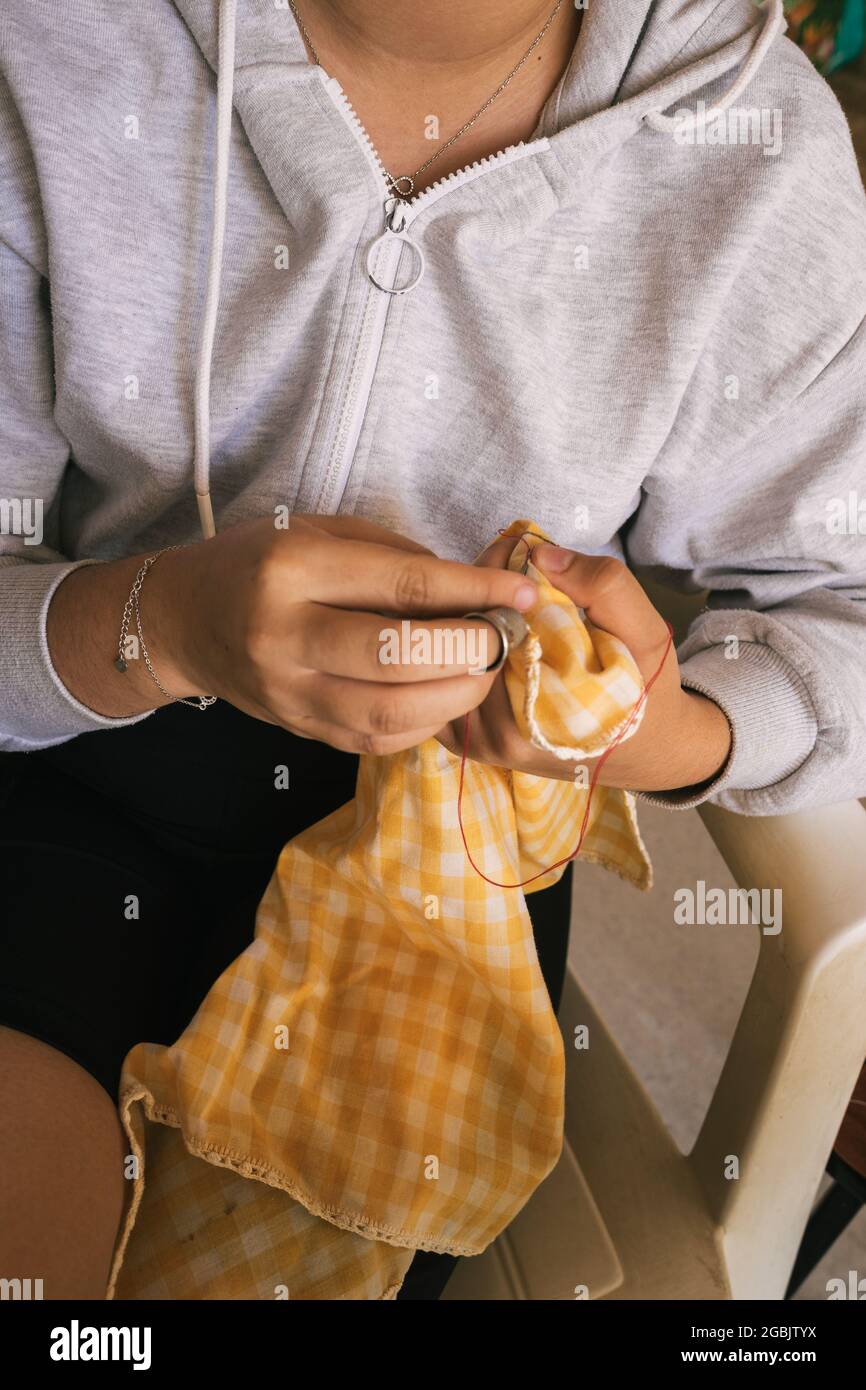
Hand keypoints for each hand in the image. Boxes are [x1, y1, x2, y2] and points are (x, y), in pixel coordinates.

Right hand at [49, 514, 537, 754]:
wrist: (183, 620)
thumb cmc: (258, 561)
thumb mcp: (318, 531)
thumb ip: (393, 555)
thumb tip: (471, 587)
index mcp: (292, 569)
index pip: (401, 585)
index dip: (472, 592)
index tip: (519, 593)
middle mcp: (284, 635)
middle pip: (397, 657)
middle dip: (469, 652)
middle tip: (503, 639)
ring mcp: (289, 692)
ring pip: (389, 713)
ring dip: (456, 698)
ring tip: (483, 672)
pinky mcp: (298, 729)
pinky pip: (375, 740)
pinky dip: (425, 724)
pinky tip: (445, 699)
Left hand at [436, 538, 731, 792]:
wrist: (648, 749)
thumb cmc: (647, 689)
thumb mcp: (645, 632)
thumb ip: (602, 588)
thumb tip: (538, 554)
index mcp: (535, 712)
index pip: (492, 626)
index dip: (500, 576)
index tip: (520, 548)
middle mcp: (496, 734)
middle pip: (462, 642)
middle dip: (481, 593)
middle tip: (509, 560)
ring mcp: (476, 740)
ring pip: (449, 658)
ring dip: (471, 617)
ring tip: (505, 593)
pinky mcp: (468, 739)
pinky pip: (447, 679)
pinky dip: (465, 646)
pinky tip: (496, 628)